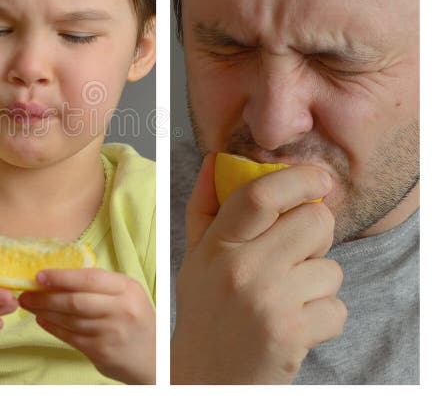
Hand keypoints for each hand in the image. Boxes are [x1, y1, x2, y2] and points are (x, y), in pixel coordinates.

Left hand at [18, 268, 154, 383]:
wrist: (153, 356)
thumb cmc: (134, 318)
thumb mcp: (126, 293)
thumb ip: (99, 285)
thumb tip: (58, 276)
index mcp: (126, 288)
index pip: (89, 278)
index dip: (61, 277)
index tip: (39, 276)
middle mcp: (121, 309)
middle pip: (75, 301)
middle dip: (45, 297)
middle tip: (25, 293)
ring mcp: (111, 332)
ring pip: (70, 320)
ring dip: (45, 312)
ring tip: (29, 305)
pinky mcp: (101, 351)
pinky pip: (70, 337)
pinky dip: (53, 328)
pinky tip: (42, 320)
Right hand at [171, 154, 346, 383]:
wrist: (204, 376)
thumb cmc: (205, 310)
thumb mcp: (195, 256)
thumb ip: (204, 205)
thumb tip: (216, 159)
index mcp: (217, 245)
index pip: (260, 195)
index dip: (298, 179)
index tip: (318, 178)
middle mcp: (241, 269)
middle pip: (313, 222)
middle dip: (316, 234)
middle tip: (296, 253)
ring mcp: (269, 301)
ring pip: (331, 268)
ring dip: (317, 283)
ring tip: (287, 299)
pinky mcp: (293, 333)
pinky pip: (337, 307)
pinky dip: (323, 317)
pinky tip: (295, 325)